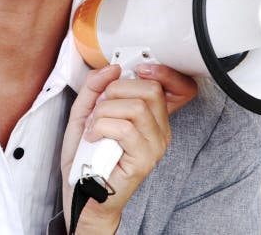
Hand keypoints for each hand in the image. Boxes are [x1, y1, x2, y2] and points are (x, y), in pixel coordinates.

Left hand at [61, 63, 197, 232]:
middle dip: (117, 90)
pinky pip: (126, 129)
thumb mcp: (86, 112)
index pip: (179, 88)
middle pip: (151, 89)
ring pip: (137, 107)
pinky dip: (101, 127)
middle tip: (100, 107)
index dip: (164, 72)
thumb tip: (112, 68)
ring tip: (94, 125)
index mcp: (153, 116)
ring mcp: (155, 145)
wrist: (80, 192)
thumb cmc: (86, 157)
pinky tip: (93, 137)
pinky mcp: (144, 159)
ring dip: (105, 111)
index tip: (138, 68)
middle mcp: (160, 129)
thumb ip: (95, 87)